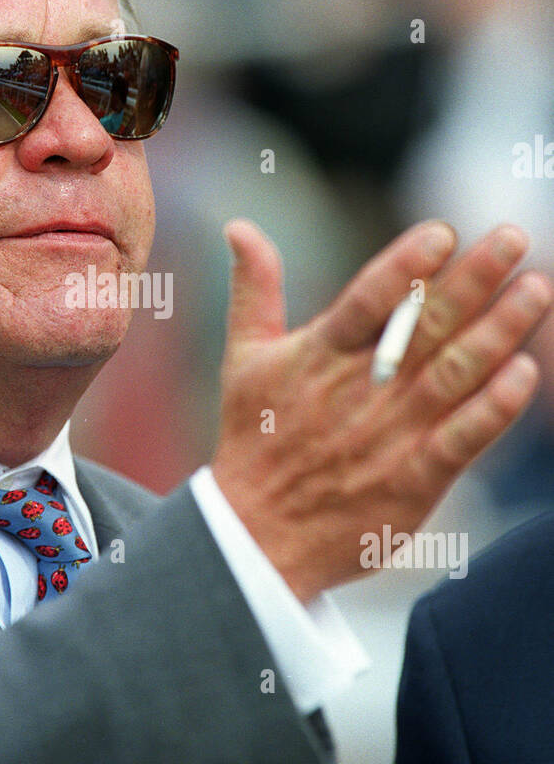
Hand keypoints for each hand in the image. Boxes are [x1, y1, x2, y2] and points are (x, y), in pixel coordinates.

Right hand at [211, 219, 552, 602]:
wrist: (256, 538)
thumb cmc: (254, 440)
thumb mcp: (244, 359)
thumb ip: (254, 288)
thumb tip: (240, 226)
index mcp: (317, 356)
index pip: (366, 301)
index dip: (404, 266)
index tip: (443, 232)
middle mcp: (358, 390)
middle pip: (423, 327)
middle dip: (473, 279)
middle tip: (514, 237)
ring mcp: (389, 435)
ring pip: (452, 374)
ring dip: (498, 331)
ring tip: (535, 290)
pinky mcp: (414, 480)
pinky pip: (462, 439)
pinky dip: (494, 407)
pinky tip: (525, 373)